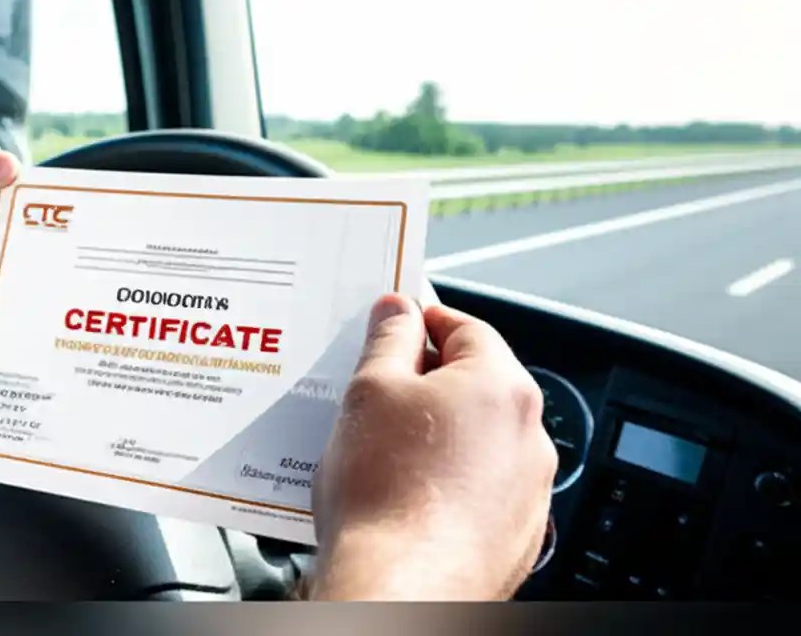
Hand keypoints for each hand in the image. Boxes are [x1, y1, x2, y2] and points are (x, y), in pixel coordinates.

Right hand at [309, 293, 555, 600]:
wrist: (402, 588)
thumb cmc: (387, 495)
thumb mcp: (370, 390)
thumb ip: (388, 339)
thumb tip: (398, 311)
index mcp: (502, 386)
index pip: (465, 327)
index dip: (422, 320)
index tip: (394, 325)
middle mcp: (528, 435)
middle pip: (474, 384)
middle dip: (425, 383)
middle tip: (374, 394)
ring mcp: (527, 489)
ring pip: (475, 440)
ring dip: (436, 437)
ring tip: (380, 453)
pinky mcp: (515, 534)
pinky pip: (477, 489)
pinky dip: (445, 483)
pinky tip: (402, 495)